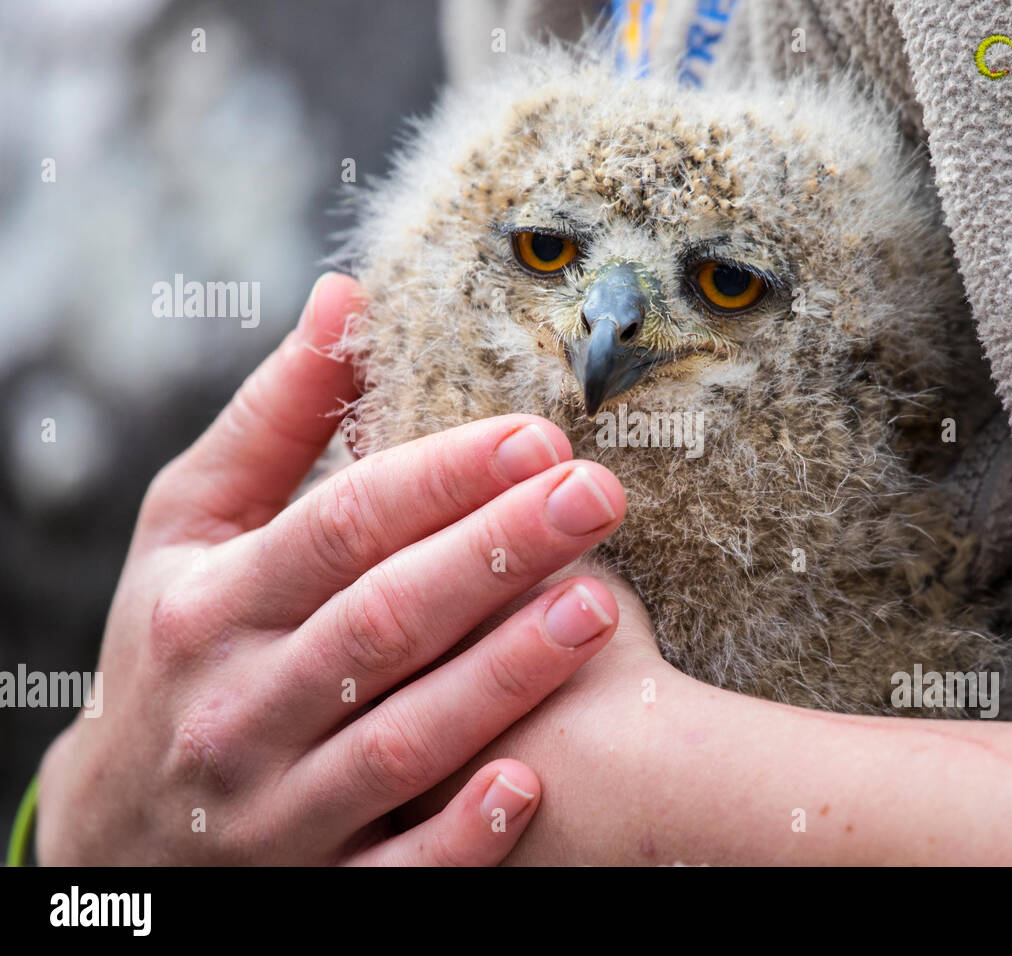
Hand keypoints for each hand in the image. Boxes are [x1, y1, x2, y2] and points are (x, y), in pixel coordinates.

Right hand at [35, 273, 628, 864]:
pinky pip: (396, 873)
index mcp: (214, 604)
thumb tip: (348, 298)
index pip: (342, 527)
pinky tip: (529, 784)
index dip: (443, 478)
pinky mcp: (318, 884)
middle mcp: (241, 708)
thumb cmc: (175, 641)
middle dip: (496, 554)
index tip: (538, 436)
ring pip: (400, 741)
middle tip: (597, 496)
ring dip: (502, 677)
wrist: (120, 826)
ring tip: (598, 607)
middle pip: (384, 622)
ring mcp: (277, 808)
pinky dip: (459, 834)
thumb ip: (276, 419)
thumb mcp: (191, 527)